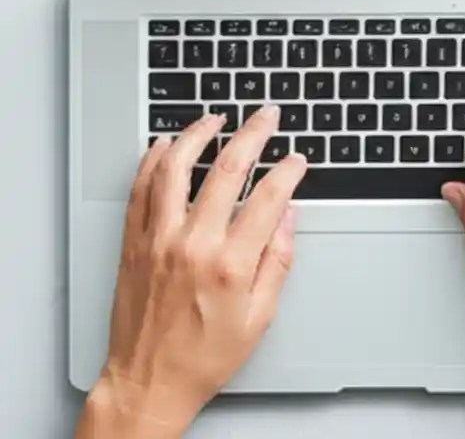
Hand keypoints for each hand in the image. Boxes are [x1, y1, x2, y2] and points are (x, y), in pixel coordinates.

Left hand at [76, 107, 305, 438]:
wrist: (148, 380)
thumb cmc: (203, 357)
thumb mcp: (260, 316)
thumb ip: (277, 261)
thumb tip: (286, 218)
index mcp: (230, 264)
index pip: (267, 198)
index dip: (288, 171)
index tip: (296, 161)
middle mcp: (192, 244)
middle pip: (226, 169)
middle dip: (252, 135)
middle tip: (266, 117)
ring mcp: (157, 240)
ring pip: (175, 169)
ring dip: (196, 135)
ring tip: (213, 118)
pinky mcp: (133, 244)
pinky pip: (140, 190)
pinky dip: (152, 162)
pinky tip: (163, 147)